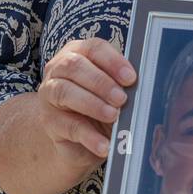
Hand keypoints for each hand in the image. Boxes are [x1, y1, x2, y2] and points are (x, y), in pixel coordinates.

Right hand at [37, 37, 135, 164]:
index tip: (130, 78)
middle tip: (122, 99)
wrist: (82, 140)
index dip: (112, 61)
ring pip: (65, 92)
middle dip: (101, 82)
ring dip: (92, 104)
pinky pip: (67, 125)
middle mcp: (59, 69)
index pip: (93, 48)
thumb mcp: (115, 92)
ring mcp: (49, 95)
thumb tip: (143, 85)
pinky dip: (89, 136)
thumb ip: (124, 83)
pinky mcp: (48, 121)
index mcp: (79, 53)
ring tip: (113, 116)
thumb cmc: (103, 105)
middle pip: (75, 66)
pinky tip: (104, 144)